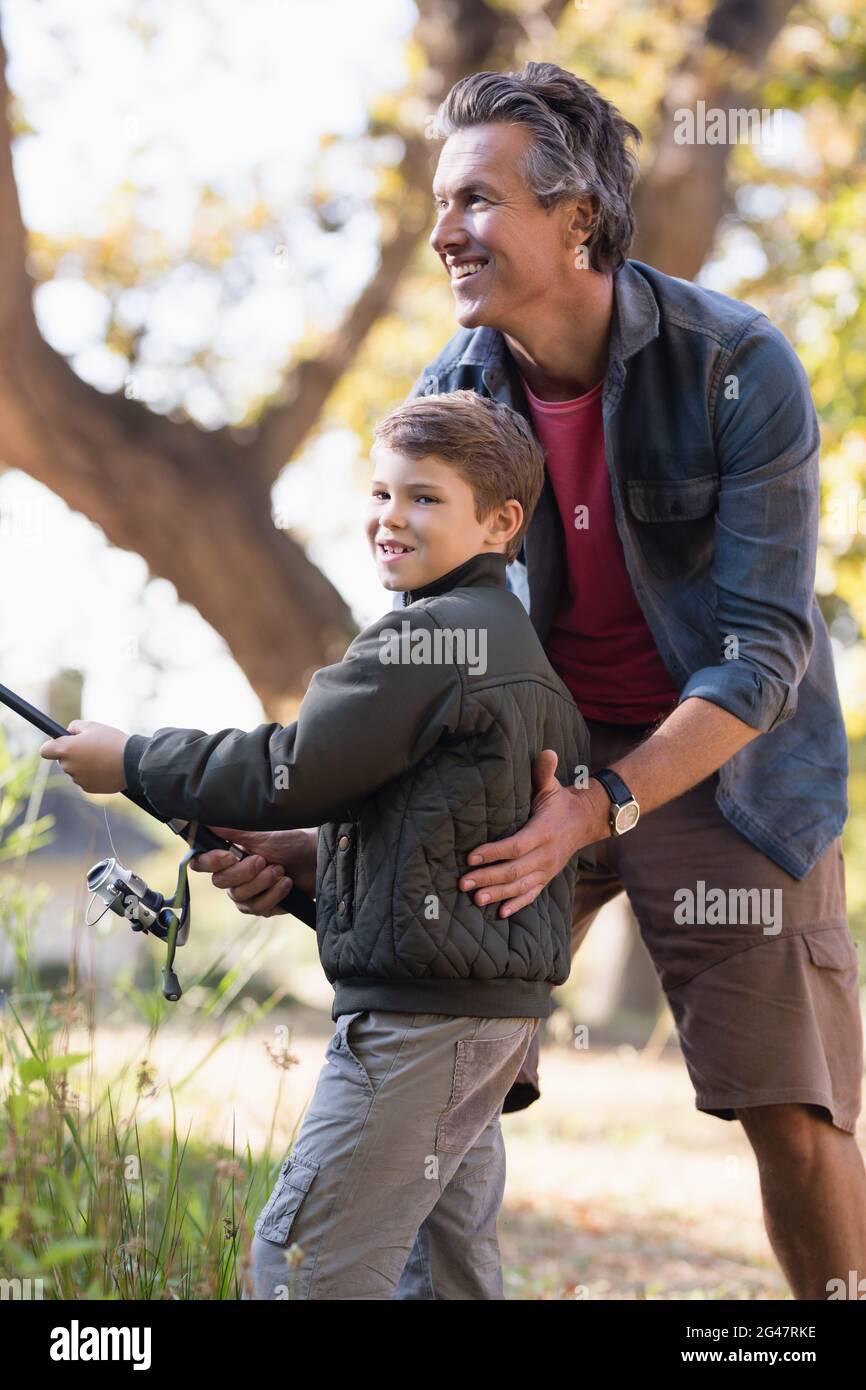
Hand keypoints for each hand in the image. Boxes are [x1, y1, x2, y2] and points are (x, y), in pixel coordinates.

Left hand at [39, 720, 127, 793]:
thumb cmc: (112, 741)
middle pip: (63, 760)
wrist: (132, 763)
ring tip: (102, 758)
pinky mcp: (87, 788)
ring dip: (84, 765)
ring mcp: (77, 779)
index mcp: (66, 749)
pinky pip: (85, 780)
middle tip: (92, 747)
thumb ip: (74, 727)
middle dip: (73, 754)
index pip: (45, 751)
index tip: (61, 744)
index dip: (51, 746)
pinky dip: (92, 775)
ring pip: (75, 770)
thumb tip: (68, 733)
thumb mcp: (93, 725)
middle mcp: (68, 766)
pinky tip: (105, 768)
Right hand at [189, 825, 317, 916]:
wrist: (315, 859)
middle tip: (264, 860)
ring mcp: (247, 893)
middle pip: (220, 882)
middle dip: (245, 872)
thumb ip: (232, 831)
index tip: (230, 855)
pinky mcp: (262, 907)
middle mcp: (232, 876)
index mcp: (227, 855)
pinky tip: (286, 883)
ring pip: (240, 897)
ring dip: (263, 882)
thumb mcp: (260, 834)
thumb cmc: (288, 842)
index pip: (201, 863)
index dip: (211, 862)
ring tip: (280, 870)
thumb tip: (205, 820)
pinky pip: (258, 908)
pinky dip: (274, 894)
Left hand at [458, 750, 608, 916]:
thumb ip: (545, 772)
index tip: (471, 856)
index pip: (516, 846)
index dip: (494, 852)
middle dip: (488, 877)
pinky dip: (517, 905)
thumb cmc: (561, 803)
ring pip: (520, 886)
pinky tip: (500, 913)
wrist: (586, 822)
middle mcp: (546, 855)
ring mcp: (547, 869)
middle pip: (514, 870)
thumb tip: (547, 752)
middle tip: (463, 883)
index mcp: (543, 831)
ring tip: (475, 899)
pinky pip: (532, 895)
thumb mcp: (552, 787)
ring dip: (497, 894)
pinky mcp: (547, 877)